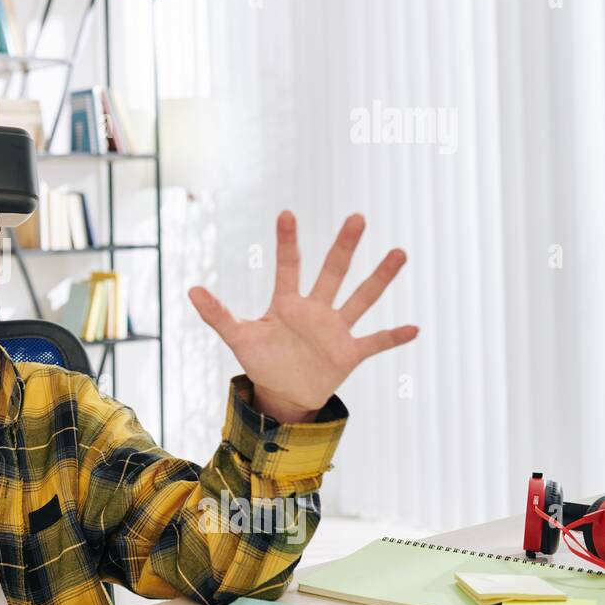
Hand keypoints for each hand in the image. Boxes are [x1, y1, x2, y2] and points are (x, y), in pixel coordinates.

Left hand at [188, 211, 417, 422]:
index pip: (288, 266)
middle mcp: (316, 309)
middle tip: (356, 217)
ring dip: (379, 278)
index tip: (286, 213)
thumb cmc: (262, 360)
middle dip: (344, 246)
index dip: (287, 242)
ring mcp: (335, 329)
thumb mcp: (237, 337)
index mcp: (288, 303)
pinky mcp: (350, 352)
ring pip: (361, 298)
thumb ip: (217, 314)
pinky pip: (376, 342)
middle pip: (332, 272)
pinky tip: (414, 328)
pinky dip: (393, 337)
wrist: (284, 392)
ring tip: (398, 252)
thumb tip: (190, 290)